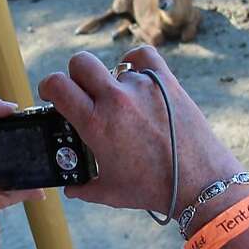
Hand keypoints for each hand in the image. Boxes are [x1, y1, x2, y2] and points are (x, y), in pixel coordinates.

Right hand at [38, 46, 240, 216]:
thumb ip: (83, 188)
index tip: (53, 95)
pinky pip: (144, 55)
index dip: (49, 86)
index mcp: (95, 123)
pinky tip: (135, 74)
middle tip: (82, 91)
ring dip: (110, 79)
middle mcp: (116, 100)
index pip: (57, 85)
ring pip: (114, 64)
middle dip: (75, 74)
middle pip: (81, 62)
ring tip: (120, 99)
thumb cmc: (153, 189)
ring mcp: (142, 87)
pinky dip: (136, 62)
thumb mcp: (110, 193)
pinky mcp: (166, 82)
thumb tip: (69, 188)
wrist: (199, 182)